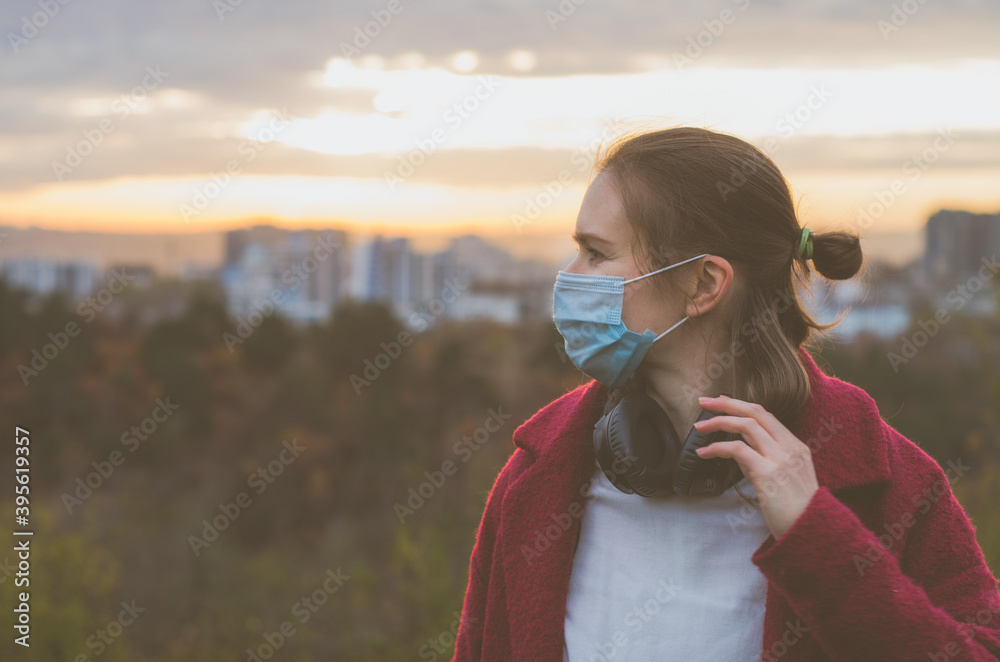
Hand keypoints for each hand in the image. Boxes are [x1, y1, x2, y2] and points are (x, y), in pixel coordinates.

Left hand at [693, 395, 818, 539]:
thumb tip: (739, 450)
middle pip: (756, 413)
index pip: (766, 416)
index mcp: (796, 447)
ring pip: (746, 426)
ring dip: (719, 422)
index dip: (741, 406)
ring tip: (699, 427)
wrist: (813, 532)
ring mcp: (780, 459)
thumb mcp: (785, 479)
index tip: (722, 402)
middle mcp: (790, 448)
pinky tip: (703, 453)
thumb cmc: (796, 511)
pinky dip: (716, 448)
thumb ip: (765, 461)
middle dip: (727, 404)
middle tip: (705, 402)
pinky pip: (737, 450)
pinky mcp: (767, 473)